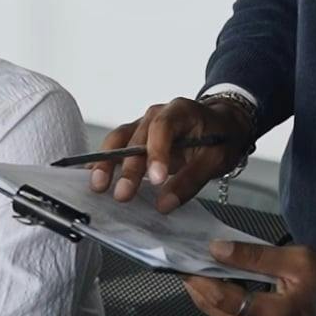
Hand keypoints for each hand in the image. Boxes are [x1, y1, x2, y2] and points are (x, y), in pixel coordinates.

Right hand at [89, 96, 253, 212]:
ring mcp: (142, 125)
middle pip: (136, 137)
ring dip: (107, 164)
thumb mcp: (216, 159)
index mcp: (180, 111)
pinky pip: (116, 147)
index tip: (155, 180)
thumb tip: (164, 204)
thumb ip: (190, 180)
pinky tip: (94, 177)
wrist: (221, 127)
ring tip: (99, 185)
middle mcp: (156, 114)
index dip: (156, 153)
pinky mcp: (135, 139)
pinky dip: (105, 162)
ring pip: (119, 140)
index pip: (163, 128)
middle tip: (123, 194)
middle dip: (128, 168)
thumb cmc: (220, 138)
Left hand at [180, 241, 315, 315]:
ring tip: (198, 267)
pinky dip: (222, 303)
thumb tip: (216, 249)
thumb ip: (254, 255)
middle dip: (196, 283)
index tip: (180, 258)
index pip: (220, 298)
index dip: (196, 277)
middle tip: (183, 258)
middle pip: (214, 309)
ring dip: (207, 293)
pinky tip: (219, 283)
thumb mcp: (296, 260)